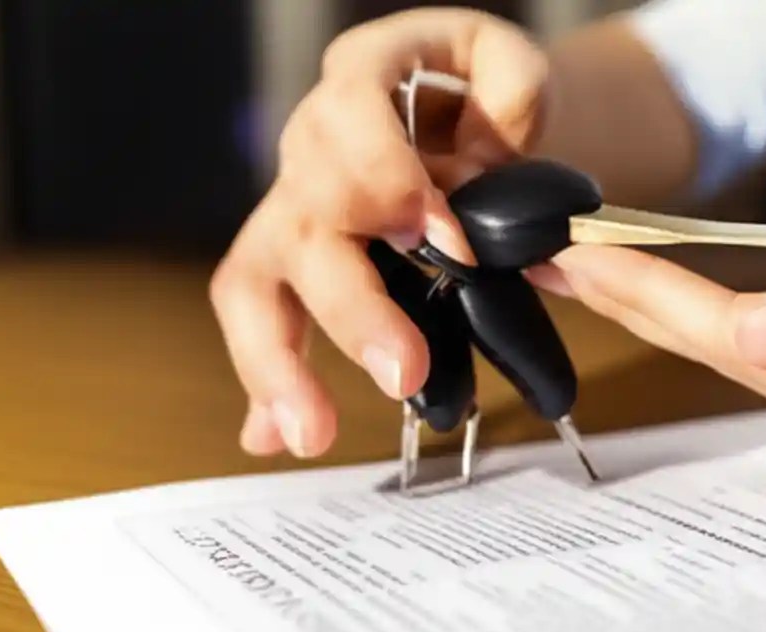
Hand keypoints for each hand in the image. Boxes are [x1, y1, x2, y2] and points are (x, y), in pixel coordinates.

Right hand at [209, 8, 549, 457]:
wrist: (471, 112)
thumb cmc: (487, 91)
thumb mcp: (512, 62)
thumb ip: (511, 93)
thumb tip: (484, 167)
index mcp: (361, 80)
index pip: (351, 117)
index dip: (389, 179)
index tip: (449, 243)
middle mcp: (312, 147)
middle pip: (304, 225)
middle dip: (350, 306)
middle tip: (401, 372)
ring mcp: (296, 210)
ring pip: (253, 283)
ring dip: (279, 364)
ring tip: (310, 432)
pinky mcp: (295, 264)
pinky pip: (262, 319)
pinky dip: (267, 381)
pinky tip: (272, 434)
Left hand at [536, 201, 765, 470]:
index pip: (749, 346)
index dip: (659, 299)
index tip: (584, 256)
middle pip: (731, 356)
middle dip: (638, 306)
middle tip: (557, 260)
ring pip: (751, 353)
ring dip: (669, 309)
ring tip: (598, 271)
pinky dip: (722, 311)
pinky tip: (689, 293)